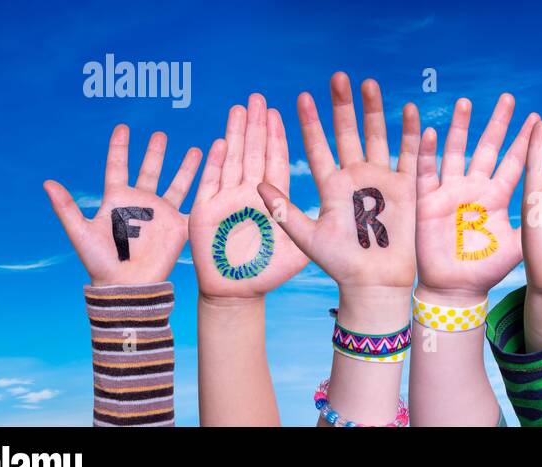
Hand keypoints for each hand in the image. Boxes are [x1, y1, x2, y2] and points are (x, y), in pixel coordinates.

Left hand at [44, 124, 213, 285]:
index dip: (119, 148)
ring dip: (186, 167)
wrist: (128, 286)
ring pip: (176, 184)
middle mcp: (140, 203)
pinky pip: (195, 205)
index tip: (122, 128)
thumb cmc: (101, 261)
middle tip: (160, 134)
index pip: (117, 167)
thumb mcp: (80, 232)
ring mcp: (161, 214)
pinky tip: (215, 177)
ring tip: (197, 150)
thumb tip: (47, 182)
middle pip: (149, 170)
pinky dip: (205, 191)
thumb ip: (67, 207)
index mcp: (117, 200)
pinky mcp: (178, 227)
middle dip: (155, 152)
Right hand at [190, 94, 308, 298]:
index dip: (276, 136)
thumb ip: (307, 226)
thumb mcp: (296, 249)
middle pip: (253, 153)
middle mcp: (248, 195)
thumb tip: (335, 209)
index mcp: (270, 200)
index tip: (278, 111)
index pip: (274, 161)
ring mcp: (226, 200)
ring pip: (232, 160)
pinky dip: (215, 163)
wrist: (235, 294)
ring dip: (236, 135)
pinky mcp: (205, 212)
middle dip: (255, 125)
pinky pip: (211, 183)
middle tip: (258, 98)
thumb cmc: (266, 273)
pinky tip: (221, 142)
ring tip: (239, 109)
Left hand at [257, 73, 418, 292]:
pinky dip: (413, 136)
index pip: (319, 147)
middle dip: (344, 105)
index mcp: (332, 186)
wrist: (375, 283)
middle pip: (349, 133)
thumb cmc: (339, 265)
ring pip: (379, 136)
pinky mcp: (407, 188)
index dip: (311, 123)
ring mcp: (383, 181)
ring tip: (370, 84)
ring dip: (375, 111)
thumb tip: (257, 185)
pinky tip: (411, 112)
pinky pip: (411, 156)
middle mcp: (356, 178)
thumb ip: (284, 210)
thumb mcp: (306, 237)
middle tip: (339, 77)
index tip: (302, 97)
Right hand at [415, 94, 536, 302]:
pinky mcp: (428, 200)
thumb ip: (535, 228)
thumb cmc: (486, 269)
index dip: (525, 141)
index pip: (514, 162)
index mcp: (497, 197)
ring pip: (456, 151)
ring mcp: (450, 191)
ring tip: (466, 103)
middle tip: (508, 98)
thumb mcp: (517, 247)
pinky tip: (429, 131)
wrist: (455, 289)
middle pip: (487, 148)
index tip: (537, 118)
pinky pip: (426, 171)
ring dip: (460, 128)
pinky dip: (426, 152)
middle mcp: (475, 188)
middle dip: (497, 124)